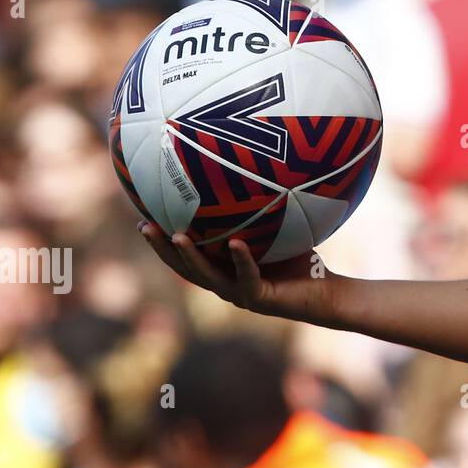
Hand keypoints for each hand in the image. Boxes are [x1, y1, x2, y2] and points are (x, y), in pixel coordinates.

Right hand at [138, 220, 336, 322]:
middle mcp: (224, 284)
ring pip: (207, 276)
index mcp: (222, 269)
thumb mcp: (274, 230)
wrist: (325, 293)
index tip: (142, 218)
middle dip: (161, 248)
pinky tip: (235, 243)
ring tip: (176, 235)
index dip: (161, 241)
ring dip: (190, 256)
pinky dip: (241, 259)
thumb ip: (259, 209)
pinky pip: (247, 277)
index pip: (184, 256)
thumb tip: (250, 169)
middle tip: (144, 226)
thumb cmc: (300, 260)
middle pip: (184, 268)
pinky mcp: (260, 299)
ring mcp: (240, 294)